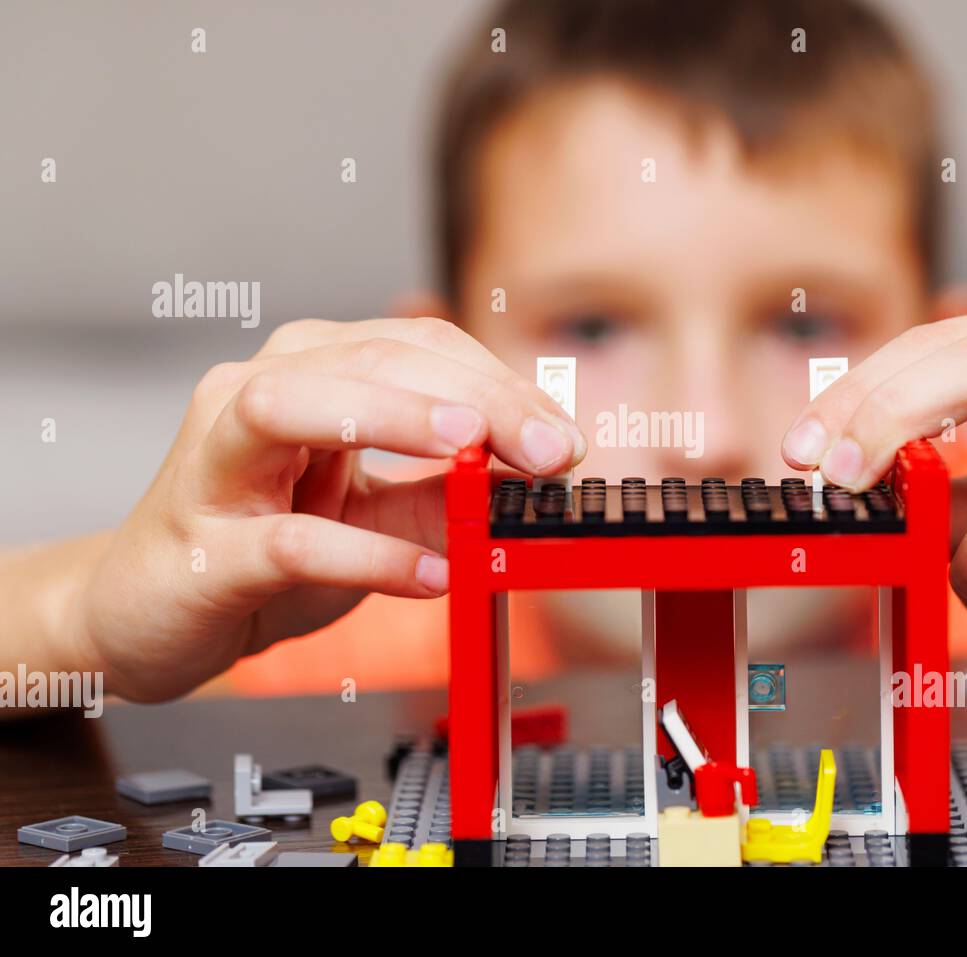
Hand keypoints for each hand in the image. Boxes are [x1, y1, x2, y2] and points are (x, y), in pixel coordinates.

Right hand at [74, 318, 584, 700]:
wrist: (146, 615)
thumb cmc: (260, 553)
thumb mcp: (375, 521)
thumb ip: (446, 499)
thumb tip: (535, 484)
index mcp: (308, 374)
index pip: (417, 349)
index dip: (500, 383)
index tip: (565, 439)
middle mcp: (255, 395)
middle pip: (371, 361)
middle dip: (475, 398)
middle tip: (551, 449)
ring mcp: (217, 463)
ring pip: (295, 405)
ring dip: (394, 418)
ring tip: (470, 448)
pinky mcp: (202, 545)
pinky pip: (287, 539)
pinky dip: (366, 556)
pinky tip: (430, 576)